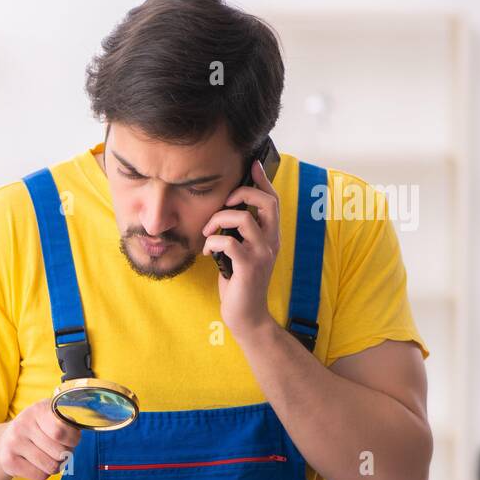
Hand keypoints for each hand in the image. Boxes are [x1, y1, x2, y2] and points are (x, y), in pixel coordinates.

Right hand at [0, 398, 81, 479]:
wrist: (6, 440)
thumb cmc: (39, 430)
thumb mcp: (52, 418)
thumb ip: (68, 423)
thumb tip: (80, 432)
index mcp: (38, 409)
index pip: (62, 431)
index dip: (73, 440)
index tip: (72, 440)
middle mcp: (23, 423)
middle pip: (59, 452)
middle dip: (65, 455)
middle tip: (59, 450)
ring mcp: (13, 442)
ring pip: (51, 466)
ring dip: (56, 466)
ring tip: (48, 457)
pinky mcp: (8, 460)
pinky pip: (40, 475)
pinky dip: (43, 473)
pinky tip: (36, 463)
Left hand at [201, 158, 280, 340]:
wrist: (246, 315)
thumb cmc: (239, 282)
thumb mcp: (242, 252)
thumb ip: (240, 233)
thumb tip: (225, 210)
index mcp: (271, 235)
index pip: (273, 200)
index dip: (263, 180)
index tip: (252, 165)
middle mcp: (271, 241)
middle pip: (265, 202)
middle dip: (241, 194)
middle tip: (223, 204)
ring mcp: (261, 254)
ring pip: (243, 218)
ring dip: (218, 220)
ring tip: (208, 232)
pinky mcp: (248, 268)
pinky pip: (228, 242)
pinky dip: (212, 243)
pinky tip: (207, 253)